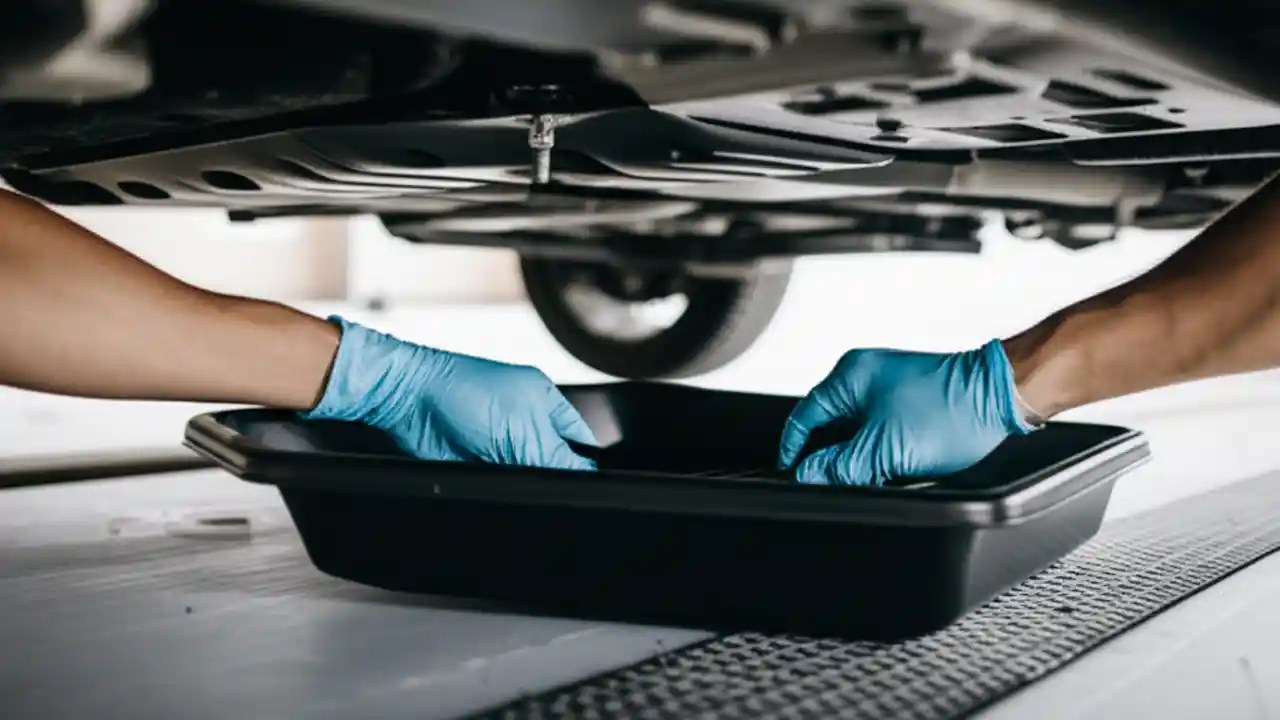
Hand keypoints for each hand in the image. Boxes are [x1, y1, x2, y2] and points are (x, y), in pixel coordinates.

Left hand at [303, 317, 596, 469]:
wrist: (409, 402)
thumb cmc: (463, 391)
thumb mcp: (525, 427)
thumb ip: (558, 457)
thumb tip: (586, 480)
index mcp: (547, 404)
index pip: (582, 442)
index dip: (586, 464)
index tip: (585, 484)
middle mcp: (525, 424)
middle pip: (555, 465)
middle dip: (550, 476)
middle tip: (539, 479)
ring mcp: (500, 446)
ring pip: (526, 480)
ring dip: (521, 484)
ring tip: (509, 475)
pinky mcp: (477, 465)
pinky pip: (499, 487)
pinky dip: (499, 491)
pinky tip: (494, 483)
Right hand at [777, 340, 1033, 485]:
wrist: (1004, 397)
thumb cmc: (953, 409)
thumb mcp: (885, 448)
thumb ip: (841, 465)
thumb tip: (810, 476)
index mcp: (850, 377)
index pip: (804, 417)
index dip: (794, 450)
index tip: (791, 474)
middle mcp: (866, 377)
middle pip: (829, 427)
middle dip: (832, 458)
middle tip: (836, 483)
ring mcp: (889, 389)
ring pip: (857, 433)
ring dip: (860, 457)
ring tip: (874, 474)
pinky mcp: (909, 403)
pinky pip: (880, 432)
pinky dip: (881, 452)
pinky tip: (894, 467)